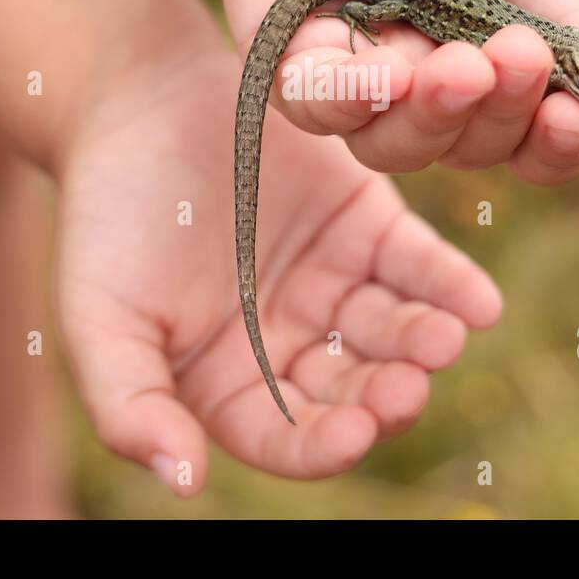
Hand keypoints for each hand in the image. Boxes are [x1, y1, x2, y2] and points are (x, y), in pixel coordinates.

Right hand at [54, 42, 500, 494]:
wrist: (138, 97)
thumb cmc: (108, 212)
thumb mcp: (100, 314)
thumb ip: (131, 403)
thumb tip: (185, 482)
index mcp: (229, 382)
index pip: (285, 439)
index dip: (322, 446)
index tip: (353, 431)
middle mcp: (291, 344)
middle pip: (351, 391)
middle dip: (383, 396)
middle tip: (409, 386)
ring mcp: (334, 284)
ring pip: (391, 332)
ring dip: (422, 342)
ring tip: (444, 338)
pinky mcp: (370, 225)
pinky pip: (418, 265)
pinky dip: (449, 284)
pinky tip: (477, 301)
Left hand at [215, 0, 578, 185]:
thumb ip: (574, 19)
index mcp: (496, 81)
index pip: (534, 146)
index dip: (558, 146)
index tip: (576, 116)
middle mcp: (427, 103)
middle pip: (472, 148)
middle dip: (501, 110)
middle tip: (516, 52)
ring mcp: (356, 91)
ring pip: (396, 147)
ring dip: (436, 114)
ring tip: (462, 66)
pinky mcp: (289, 64)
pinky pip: (318, 106)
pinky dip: (353, 97)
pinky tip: (389, 73)